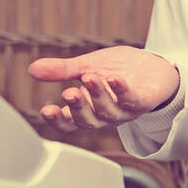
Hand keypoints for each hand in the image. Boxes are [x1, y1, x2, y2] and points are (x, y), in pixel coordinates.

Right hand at [29, 45, 179, 132]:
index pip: (70, 122)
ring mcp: (126, 110)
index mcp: (89, 108)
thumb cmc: (119, 69)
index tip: (46, 110)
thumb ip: (63, 70)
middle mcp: (106, 114)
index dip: (58, 120)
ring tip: (89, 77)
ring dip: (98, 96)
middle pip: (88, 121)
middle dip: (78, 108)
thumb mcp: (87, 66)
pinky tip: (113, 78)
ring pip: (109, 112)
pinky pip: (133, 100)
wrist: (154, 65)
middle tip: (69, 93)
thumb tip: (33, 69)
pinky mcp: (145, 101)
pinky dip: (122, 90)